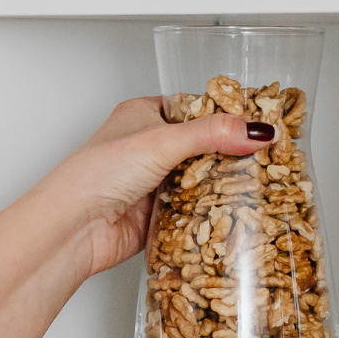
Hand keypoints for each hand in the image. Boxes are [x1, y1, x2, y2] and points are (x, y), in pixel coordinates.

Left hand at [48, 97, 274, 282]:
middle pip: (202, 145)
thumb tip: (256, 130)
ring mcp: (154, 181)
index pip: (196, 108)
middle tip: (266, 156)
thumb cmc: (96, 173)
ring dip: (221, 184)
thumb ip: (212, 134)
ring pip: (200, 178)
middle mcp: (149, 146)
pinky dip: (210, 211)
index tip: (258, 123)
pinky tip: (234, 212)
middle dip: (229, 153)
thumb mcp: (162, 142)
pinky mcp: (158, 214)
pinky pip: (194, 209)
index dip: (226, 115)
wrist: (72, 229)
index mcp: (145, 114)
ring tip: (259, 183)